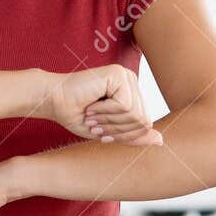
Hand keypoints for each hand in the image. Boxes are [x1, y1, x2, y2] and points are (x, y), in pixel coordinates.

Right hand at [37, 66, 163, 145]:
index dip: (123, 134)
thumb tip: (162, 141)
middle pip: (143, 120)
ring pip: (135, 114)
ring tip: (92, 116)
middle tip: (95, 125)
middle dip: (117, 129)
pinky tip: (92, 105)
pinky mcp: (119, 74)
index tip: (101, 132)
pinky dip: (105, 112)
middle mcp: (132, 82)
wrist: (53, 101)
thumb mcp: (110, 132)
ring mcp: (126, 76)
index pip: (145, 124)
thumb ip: (135, 136)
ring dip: (110, 121)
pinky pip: (124, 105)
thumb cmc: (77, 115)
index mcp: (132, 94)